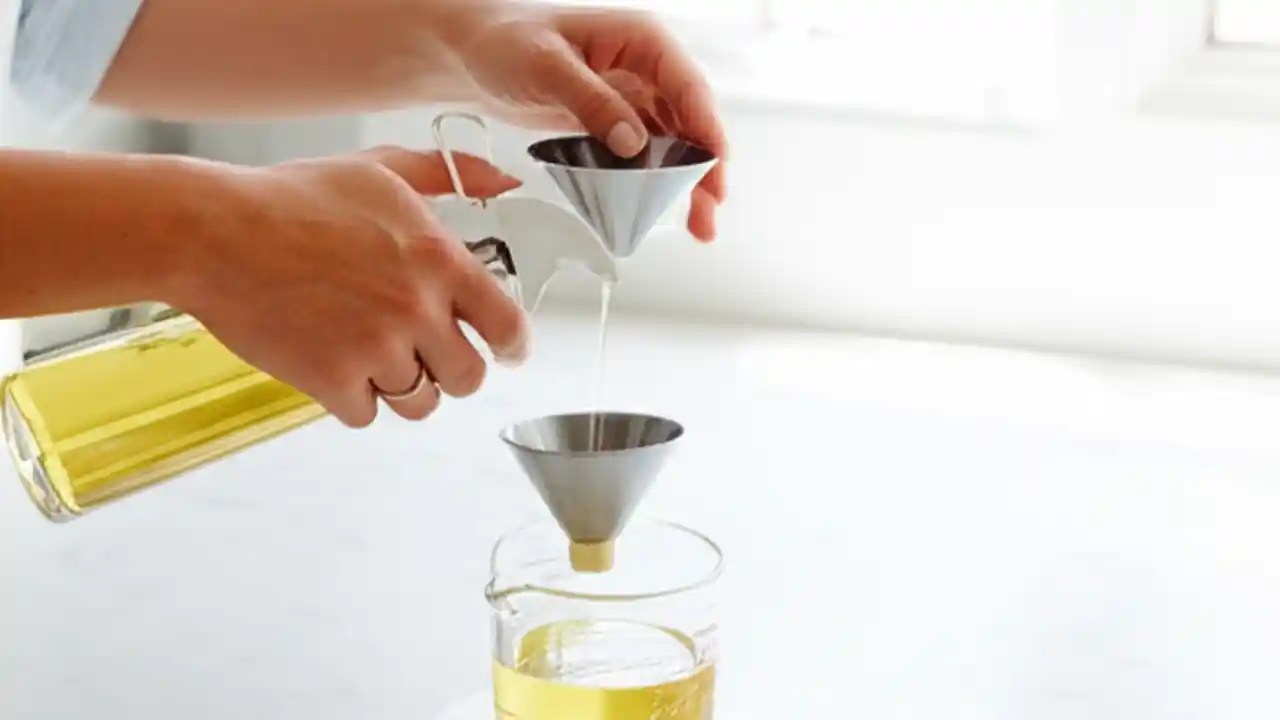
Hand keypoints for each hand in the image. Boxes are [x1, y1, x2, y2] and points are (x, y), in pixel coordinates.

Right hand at [179, 147, 527, 427]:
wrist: (213, 232)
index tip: (506, 352)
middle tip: (424, 354)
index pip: (508, 326)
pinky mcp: (332, 381)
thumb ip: (449, 174)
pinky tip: (331, 362)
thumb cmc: (290, 198)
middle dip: (450, 370)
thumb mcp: (379, 171)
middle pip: (468, 378)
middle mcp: (416, 309)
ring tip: (370, 354)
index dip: (511, 346)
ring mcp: (376, 349)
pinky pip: (365, 414)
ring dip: (401, 385)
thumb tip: (503, 181)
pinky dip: (350, 397)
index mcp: (439, 259)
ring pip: (419, 402)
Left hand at [455, 6, 727, 241]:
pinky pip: (645, 154)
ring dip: (685, 182)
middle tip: (710, 210)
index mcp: (641, 41)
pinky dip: (653, 182)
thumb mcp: (547, 67)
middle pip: (690, 121)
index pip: (688, 87)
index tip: (714, 168)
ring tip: (698, 224)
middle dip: (704, 167)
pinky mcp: (614, 122)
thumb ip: (592, 102)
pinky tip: (656, 209)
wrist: (473, 52)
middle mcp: (645, 67)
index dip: (707, 130)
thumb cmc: (506, 42)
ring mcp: (632, 96)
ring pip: (673, 143)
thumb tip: (634, 144)